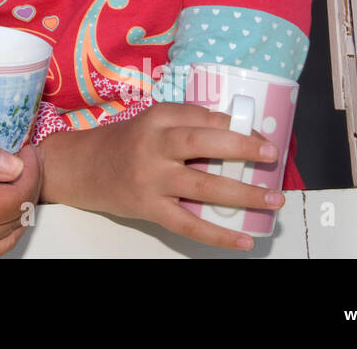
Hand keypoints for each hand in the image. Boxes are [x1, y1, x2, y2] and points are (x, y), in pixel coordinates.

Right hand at [39, 102, 282, 249]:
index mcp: (156, 118)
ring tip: (273, 198)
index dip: (236, 127)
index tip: (261, 138)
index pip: (202, 117)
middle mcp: (153, 146)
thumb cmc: (125, 144)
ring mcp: (151, 179)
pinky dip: (219, 234)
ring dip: (243, 193)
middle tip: (273, 155)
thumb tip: (238, 135)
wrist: (82, 169)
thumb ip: (187, 125)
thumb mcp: (151, 123)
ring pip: (202, 186)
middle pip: (201, 143)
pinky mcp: (149, 208)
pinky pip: (189, 224)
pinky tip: (244, 239)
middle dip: (241, 149)